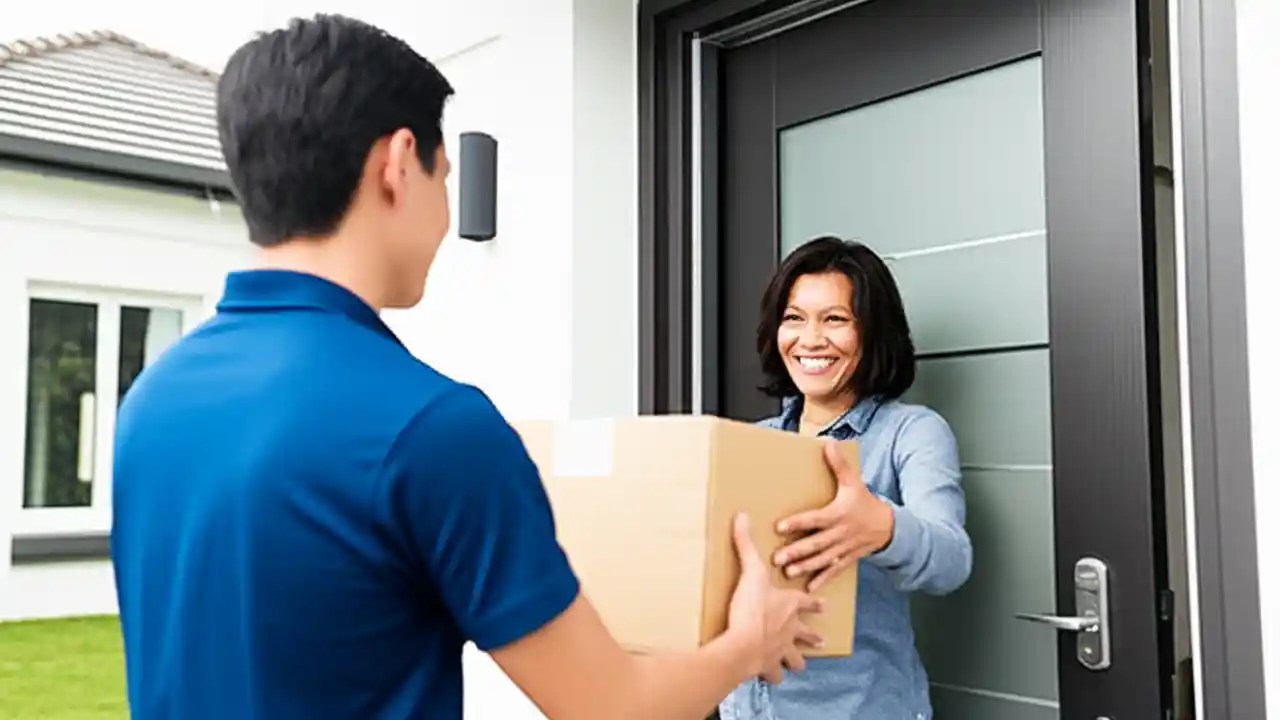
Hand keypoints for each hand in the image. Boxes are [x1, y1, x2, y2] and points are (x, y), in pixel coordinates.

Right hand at [726, 513, 824, 683]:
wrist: (744, 643)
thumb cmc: (751, 608)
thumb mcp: (749, 571)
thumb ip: (746, 544)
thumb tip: (743, 516)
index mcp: (789, 606)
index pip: (807, 602)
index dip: (814, 602)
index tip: (824, 604)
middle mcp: (791, 629)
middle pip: (806, 635)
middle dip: (812, 638)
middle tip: (819, 642)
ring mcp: (782, 650)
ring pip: (795, 660)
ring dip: (796, 661)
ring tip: (798, 665)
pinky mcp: (768, 666)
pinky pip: (773, 675)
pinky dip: (772, 675)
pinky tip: (769, 676)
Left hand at [773, 441, 894, 591]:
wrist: (889, 526)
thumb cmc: (865, 502)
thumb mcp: (854, 483)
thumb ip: (839, 466)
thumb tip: (828, 444)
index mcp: (838, 514)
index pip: (815, 519)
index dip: (798, 523)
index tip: (780, 527)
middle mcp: (839, 534)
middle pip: (816, 543)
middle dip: (797, 551)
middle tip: (778, 558)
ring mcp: (843, 549)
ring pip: (822, 560)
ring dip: (805, 567)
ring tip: (788, 573)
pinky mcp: (846, 559)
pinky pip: (833, 571)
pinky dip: (822, 580)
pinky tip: (808, 589)